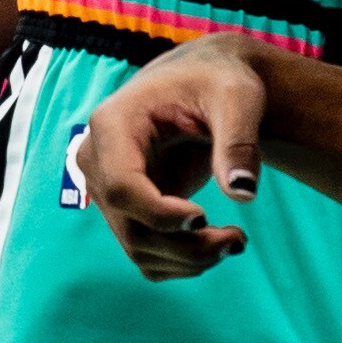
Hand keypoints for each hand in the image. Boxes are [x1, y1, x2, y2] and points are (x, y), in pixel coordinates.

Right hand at [74, 34, 269, 280]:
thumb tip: (243, 193)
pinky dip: (182, 261)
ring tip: (236, 241)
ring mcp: (108, 188)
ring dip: (189, 260)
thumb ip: (239, 140)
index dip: (159, 214)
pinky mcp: (126, 209)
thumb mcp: (236, 97)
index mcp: (112, 123)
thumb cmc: (219, 81)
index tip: (205, 218)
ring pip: (138, 248)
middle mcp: (98, 159)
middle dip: (186, 246)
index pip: (120, 187)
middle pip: (131, 227)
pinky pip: (146, 252)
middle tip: (238, 240)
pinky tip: (218, 245)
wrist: (206, 83)